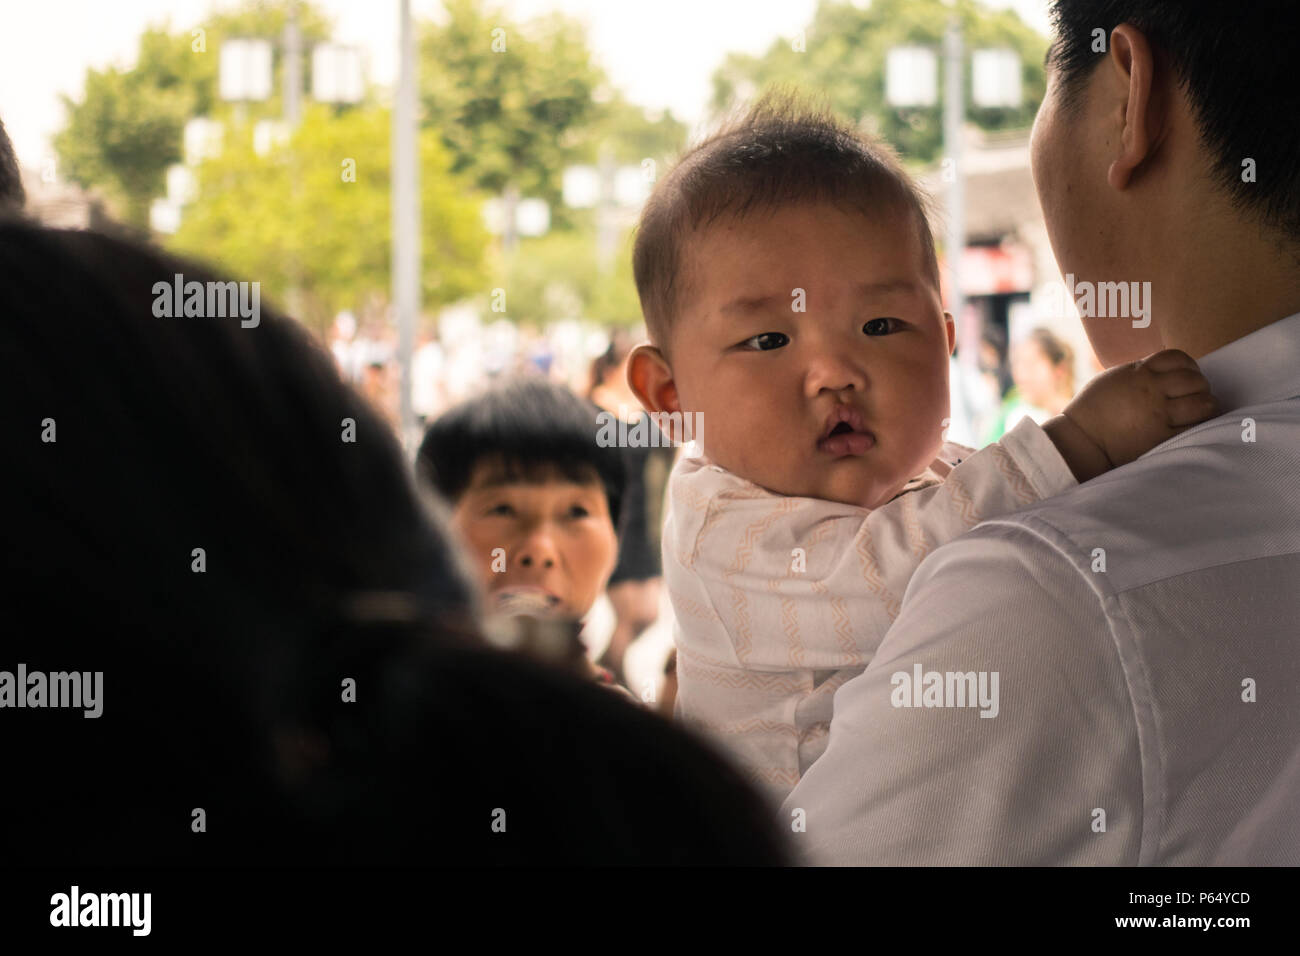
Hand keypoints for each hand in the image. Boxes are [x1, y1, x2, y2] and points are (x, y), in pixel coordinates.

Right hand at [1059, 348, 1220, 473]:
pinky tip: (1194, 425)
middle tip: (1194, 396)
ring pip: (1203, 403)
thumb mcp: (1115, 378)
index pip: (1178, 359)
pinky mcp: (1160, 439)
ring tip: (1198, 411)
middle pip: (1195, 381)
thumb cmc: (1093, 410)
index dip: (1188, 367)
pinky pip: (1195, 428)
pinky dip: (1200, 425)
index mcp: (1139, 373)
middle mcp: (1151, 391)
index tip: (1186, 377)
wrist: (1080, 439)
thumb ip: (1140, 372)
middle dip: (1199, 387)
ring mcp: (1158, 416)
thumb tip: (1164, 371)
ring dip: (1206, 405)